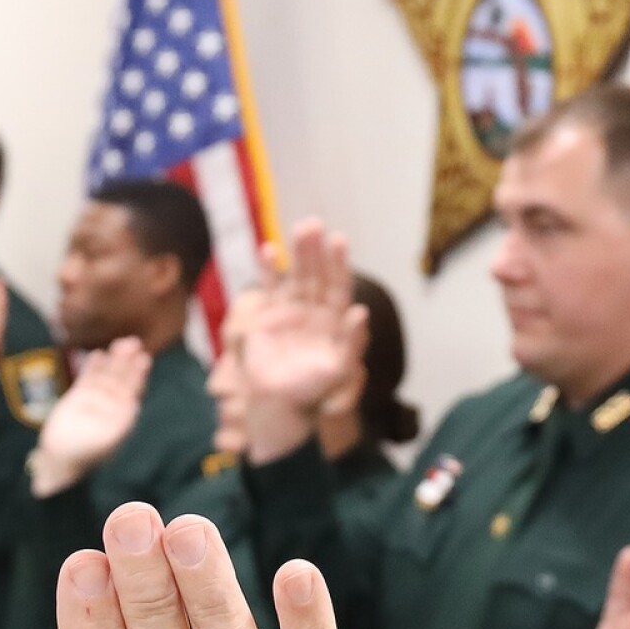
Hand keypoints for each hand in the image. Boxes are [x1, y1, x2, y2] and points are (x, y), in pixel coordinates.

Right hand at [34, 338, 149, 493]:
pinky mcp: (79, 396)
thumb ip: (119, 426)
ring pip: (106, 375)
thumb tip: (134, 408)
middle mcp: (112, 405)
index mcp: (122, 416)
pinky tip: (98, 355)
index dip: (138, 375)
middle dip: (127, 362)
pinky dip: (93, 367)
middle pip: (121, 378)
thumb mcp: (104, 442)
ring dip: (113, 360)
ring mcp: (96, 399)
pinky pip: (88, 378)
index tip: (144, 359)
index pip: (133, 391)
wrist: (60, 458)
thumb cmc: (84, 455)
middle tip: (134, 343)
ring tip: (120, 344)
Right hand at [242, 220, 366, 462]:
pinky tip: (269, 250)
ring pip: (296, 275)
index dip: (339, 264)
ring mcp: (291, 309)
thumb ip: (351, 343)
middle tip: (314, 225)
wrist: (278, 403)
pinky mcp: (268, 314)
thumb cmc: (312, 390)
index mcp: (334, 320)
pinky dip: (268, 270)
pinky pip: (270, 288)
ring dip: (298, 252)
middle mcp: (314, 310)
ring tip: (301, 228)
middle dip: (316, 251)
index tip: (338, 240)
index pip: (338, 285)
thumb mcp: (338, 370)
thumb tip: (362, 312)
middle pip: (317, 274)